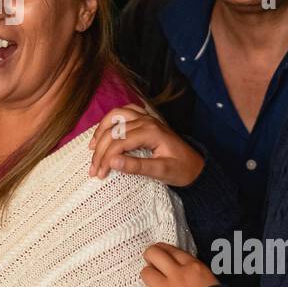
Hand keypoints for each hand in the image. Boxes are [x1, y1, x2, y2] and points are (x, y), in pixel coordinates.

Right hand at [88, 104, 203, 184]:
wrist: (196, 165)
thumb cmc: (181, 170)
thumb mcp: (161, 172)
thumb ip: (137, 166)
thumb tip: (112, 162)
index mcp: (151, 132)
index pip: (119, 143)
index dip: (105, 158)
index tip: (99, 174)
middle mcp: (146, 120)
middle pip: (114, 131)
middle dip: (99, 151)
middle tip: (93, 170)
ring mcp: (146, 117)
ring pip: (115, 116)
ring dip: (101, 131)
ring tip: (91, 149)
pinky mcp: (145, 119)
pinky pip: (123, 112)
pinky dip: (110, 120)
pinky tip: (104, 132)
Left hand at [138, 243, 218, 286]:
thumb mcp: (212, 280)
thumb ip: (195, 271)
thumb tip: (182, 268)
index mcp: (193, 267)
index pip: (171, 250)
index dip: (163, 249)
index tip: (160, 252)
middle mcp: (178, 276)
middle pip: (154, 254)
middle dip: (150, 255)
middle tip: (151, 262)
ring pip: (146, 274)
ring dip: (148, 277)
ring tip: (153, 282)